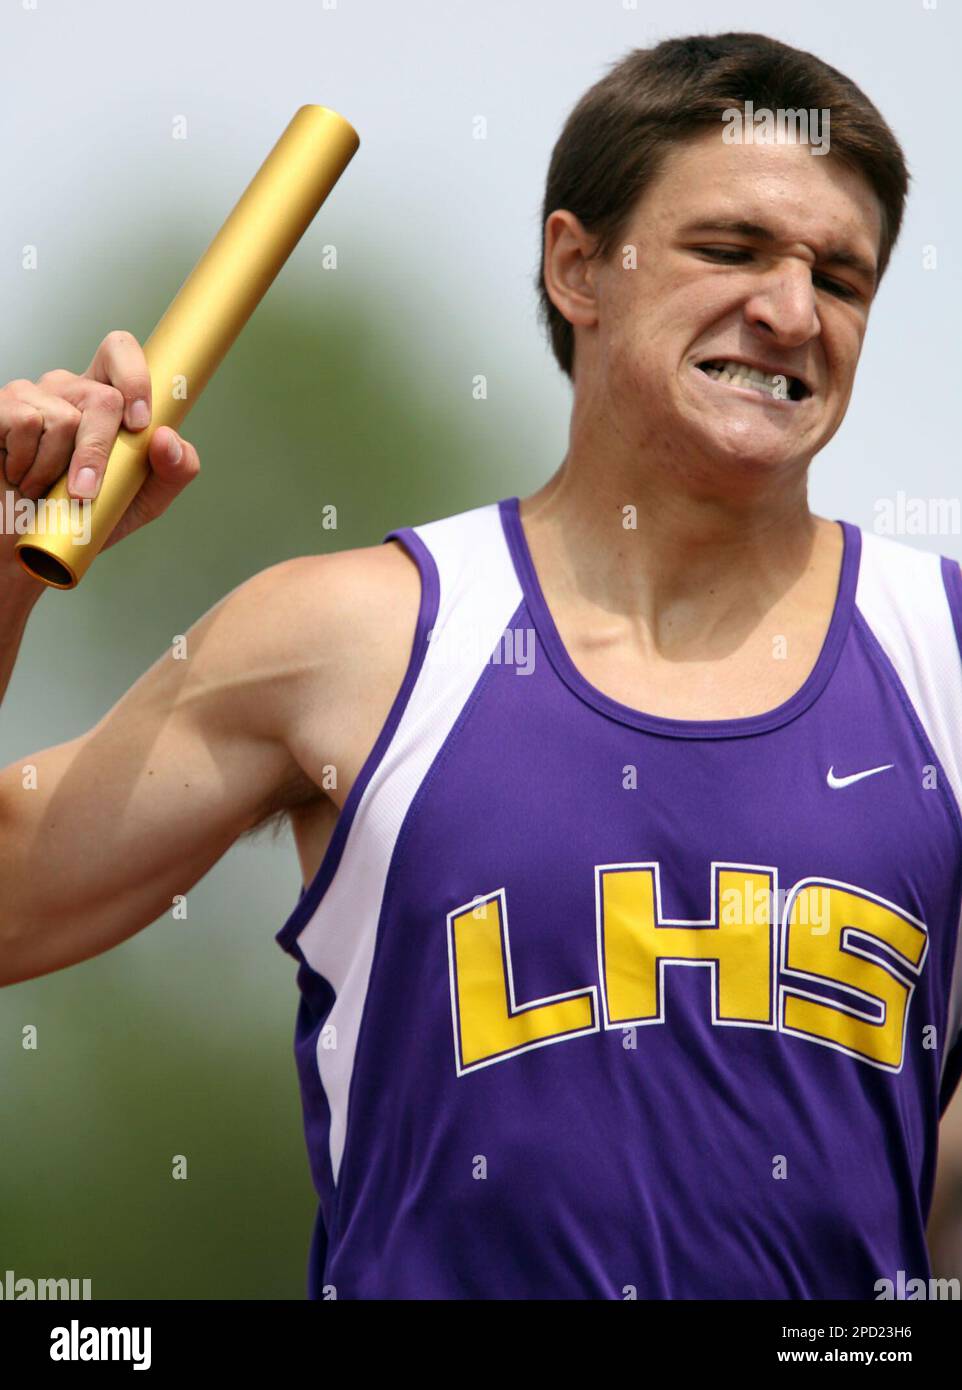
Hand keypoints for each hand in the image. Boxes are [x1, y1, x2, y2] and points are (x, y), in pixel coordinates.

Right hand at [0, 329, 199, 569]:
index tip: (140, 424)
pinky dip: (28, 463)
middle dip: (99, 453)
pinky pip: (26, 423)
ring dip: (57, 468)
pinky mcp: (1, 409)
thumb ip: (173, 471)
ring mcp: (30, 395)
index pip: (119, 352)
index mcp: (102, 400)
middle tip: (85, 492)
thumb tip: (168, 438)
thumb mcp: (143, 501)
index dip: (135, 377)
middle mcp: (67, 390)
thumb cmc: (85, 518)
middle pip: (102, 396)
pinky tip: (20, 475)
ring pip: (65, 418)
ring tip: (45, 486)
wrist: (30, 547)